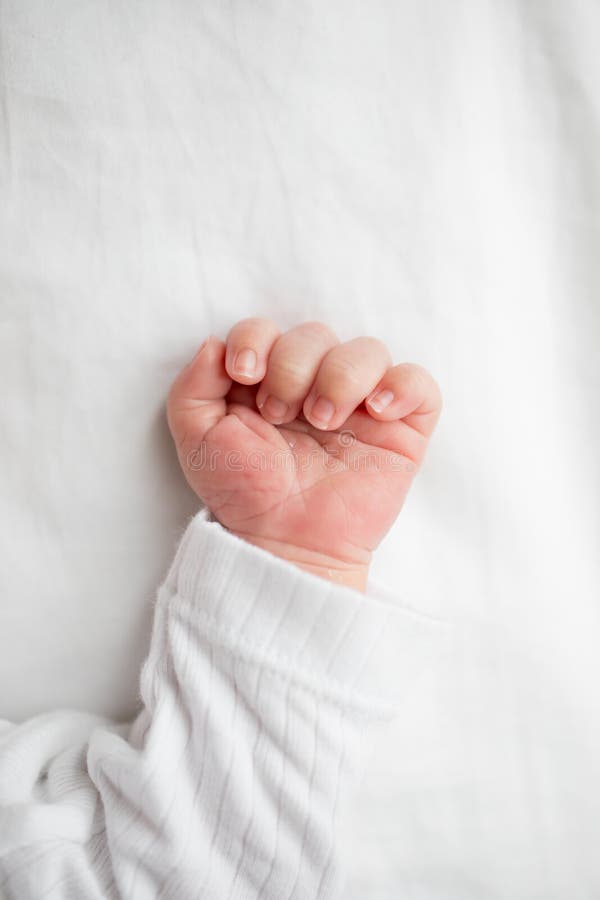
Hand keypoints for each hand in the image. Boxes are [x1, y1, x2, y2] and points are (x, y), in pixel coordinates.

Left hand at [167, 319, 441, 590]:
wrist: (283, 541)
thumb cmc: (244, 493)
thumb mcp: (197, 439)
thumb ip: (193, 386)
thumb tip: (216, 343)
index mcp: (269, 378)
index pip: (267, 327)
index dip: (256, 338)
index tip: (245, 375)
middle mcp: (316, 382)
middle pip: (316, 332)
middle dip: (293, 367)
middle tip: (281, 415)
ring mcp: (361, 403)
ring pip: (368, 349)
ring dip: (340, 377)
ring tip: (323, 421)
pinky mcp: (401, 429)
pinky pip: (419, 384)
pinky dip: (401, 386)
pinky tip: (375, 413)